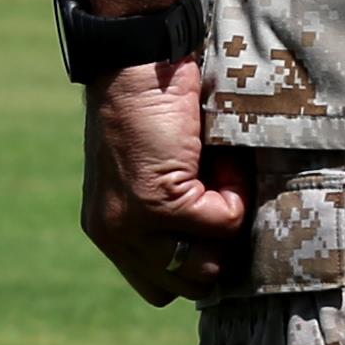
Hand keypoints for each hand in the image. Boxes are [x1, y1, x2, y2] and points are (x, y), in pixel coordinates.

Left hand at [79, 60, 247, 305]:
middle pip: (191, 284)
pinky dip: (234, 186)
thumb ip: (173, 220)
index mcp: (110, 231)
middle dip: (218, 245)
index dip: (197, 257)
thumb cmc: (157, 108)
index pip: (161, 286)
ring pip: (210, 263)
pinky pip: (224, 220)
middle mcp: (114, 234)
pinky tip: (216, 153)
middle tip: (215, 191)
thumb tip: (226, 255)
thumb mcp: (156, 177)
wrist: (139, 58)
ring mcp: (131, 223)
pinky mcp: (156, 203)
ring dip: (227, 218)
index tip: (208, 215)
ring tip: (214, 172)